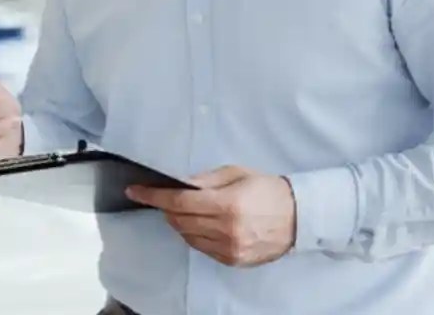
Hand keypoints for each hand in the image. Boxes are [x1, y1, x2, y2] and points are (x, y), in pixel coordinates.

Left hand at [126, 165, 296, 266]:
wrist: (297, 216)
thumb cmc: (266, 190)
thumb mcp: (235, 173)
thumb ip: (204, 180)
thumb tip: (178, 184)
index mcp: (227, 204)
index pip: (178, 202)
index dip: (153, 196)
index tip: (136, 191)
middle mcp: (226, 230)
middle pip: (179, 221)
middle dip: (165, 208)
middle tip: (163, 197)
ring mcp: (229, 248)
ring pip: (187, 236)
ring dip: (179, 222)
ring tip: (186, 209)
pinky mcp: (232, 260)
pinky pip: (201, 247)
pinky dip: (194, 235)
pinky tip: (201, 224)